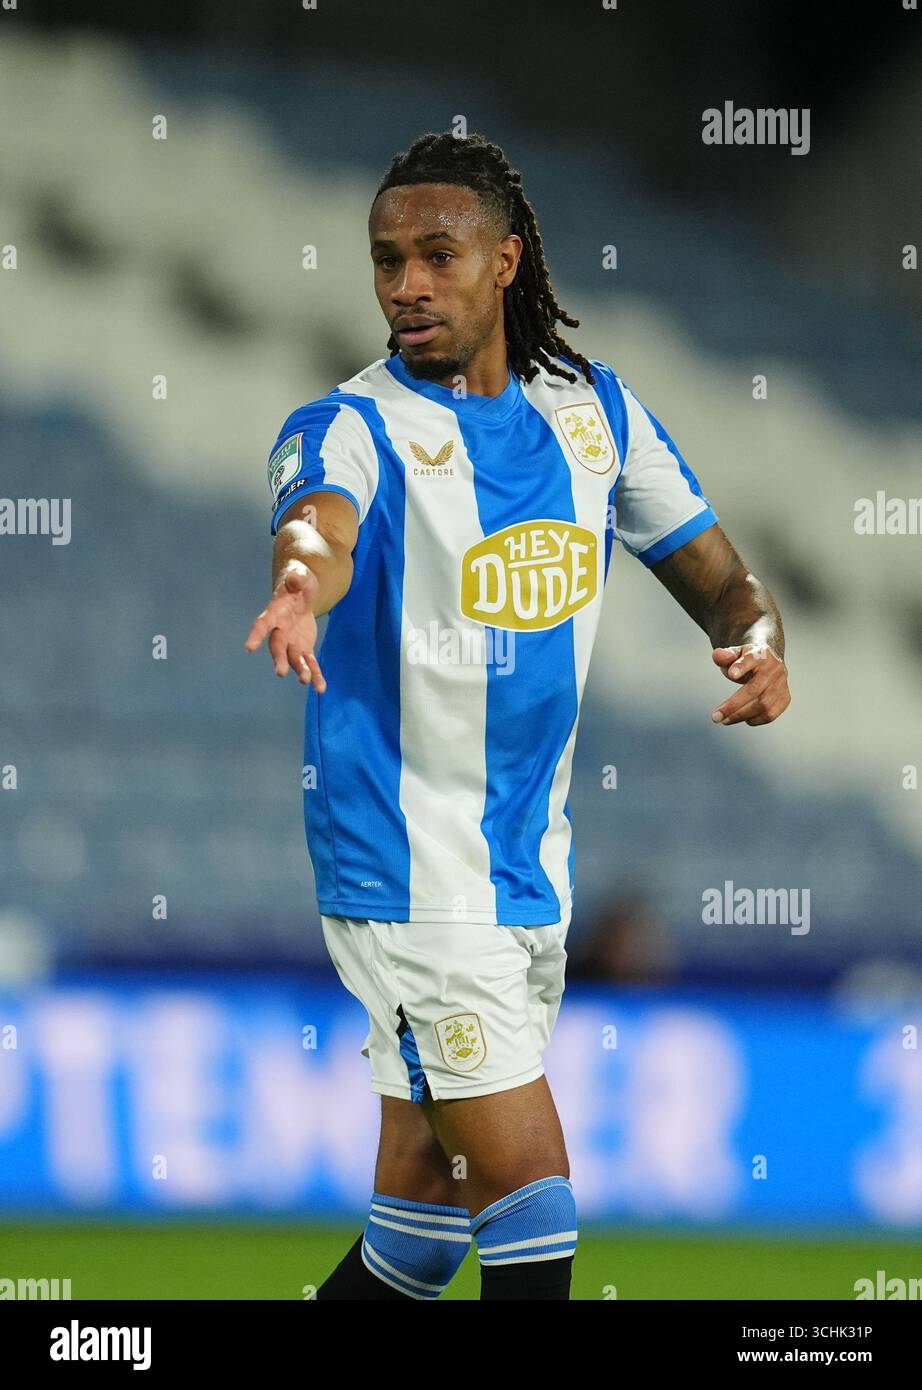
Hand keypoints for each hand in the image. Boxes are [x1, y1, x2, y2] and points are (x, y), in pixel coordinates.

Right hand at [244, 564, 326, 691]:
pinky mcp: (304, 648)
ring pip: (294, 659)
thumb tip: (296, 578)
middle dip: (279, 659)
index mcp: (275, 613)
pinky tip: (321, 688)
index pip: (262, 625)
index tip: (249, 647)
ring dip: (299, 670)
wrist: (301, 594)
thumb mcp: (300, 576)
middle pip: (277, 647)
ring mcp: (291, 642)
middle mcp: (280, 631)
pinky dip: (316, 675)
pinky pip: (310, 663)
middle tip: (280, 672)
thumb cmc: (298, 581)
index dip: (256, 635)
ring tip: (305, 680)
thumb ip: (297, 579)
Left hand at [710, 643, 789, 725]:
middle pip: (755, 689)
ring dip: (742, 715)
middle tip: (716, 717)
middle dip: (734, 705)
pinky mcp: (785, 697)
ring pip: (763, 705)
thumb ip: (723, 656)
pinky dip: (756, 720)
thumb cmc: (746, 660)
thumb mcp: (734, 654)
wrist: (768, 660)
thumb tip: (718, 655)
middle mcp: (774, 669)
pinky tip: (744, 719)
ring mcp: (781, 684)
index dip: (742, 666)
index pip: (752, 659)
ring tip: (726, 720)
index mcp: (760, 654)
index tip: (731, 674)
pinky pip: (771, 714)